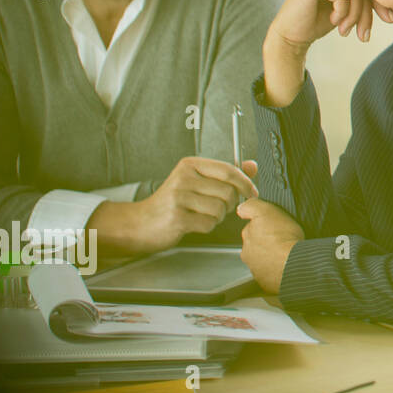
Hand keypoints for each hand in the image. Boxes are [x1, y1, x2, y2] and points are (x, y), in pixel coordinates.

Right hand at [94, 157, 258, 255]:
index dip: (245, 183)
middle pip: (228, 192)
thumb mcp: (196, 181)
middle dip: (230, 204)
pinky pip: (209, 223)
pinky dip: (207, 226)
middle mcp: (184, 178)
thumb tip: (252, 166)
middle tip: (220, 207)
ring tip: (203, 214)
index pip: (228, 170)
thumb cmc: (172, 202)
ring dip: (218, 216)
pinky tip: (195, 223)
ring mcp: (179, 198)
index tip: (252, 192)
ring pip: (220, 209)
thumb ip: (225, 173)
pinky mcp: (177, 217)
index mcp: (190, 165)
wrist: (140, 223)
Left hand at [237, 162, 303, 294]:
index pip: (251, 229)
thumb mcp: (266, 211)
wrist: (296, 264)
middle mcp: (249, 255)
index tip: (273, 225)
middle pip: (256, 245)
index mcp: (248, 239)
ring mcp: (258, 271)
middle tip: (282, 238)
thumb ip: (251, 207)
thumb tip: (241, 208)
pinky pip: (272, 275)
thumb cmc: (284, 239)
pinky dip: (278, 270)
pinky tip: (288, 264)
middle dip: (266, 242)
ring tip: (287, 252)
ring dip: (272, 256)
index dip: (263, 225)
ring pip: (263, 260)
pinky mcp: (268, 283)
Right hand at [267, 0, 392, 51]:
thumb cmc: (321, 19)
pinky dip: (342, 12)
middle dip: (367, 12)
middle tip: (363, 35)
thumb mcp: (350, 7)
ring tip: (345, 30)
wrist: (293, 34)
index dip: (380, 0)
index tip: (390, 20)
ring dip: (355, 15)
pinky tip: (333, 21)